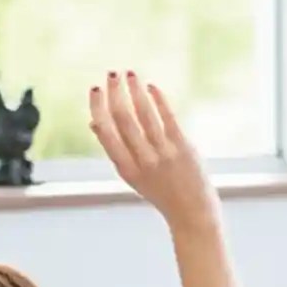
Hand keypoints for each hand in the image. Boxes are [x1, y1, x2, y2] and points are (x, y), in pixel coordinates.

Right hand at [88, 70, 220, 232]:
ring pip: (145, 114)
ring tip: (129, 74)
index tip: (94, 89)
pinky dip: (158, 99)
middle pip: (123, 119)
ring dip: (135, 90)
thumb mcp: (132, 175)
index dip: (98, 108)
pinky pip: (168, 117)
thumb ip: (116, 149)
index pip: (106, 132)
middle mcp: (142, 160)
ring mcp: (163, 153)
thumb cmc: (160, 191)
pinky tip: (151, 86)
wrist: (192, 212)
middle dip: (114, 93)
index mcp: (125, 168)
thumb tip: (94, 122)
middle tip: (110, 74)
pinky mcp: (183, 147)